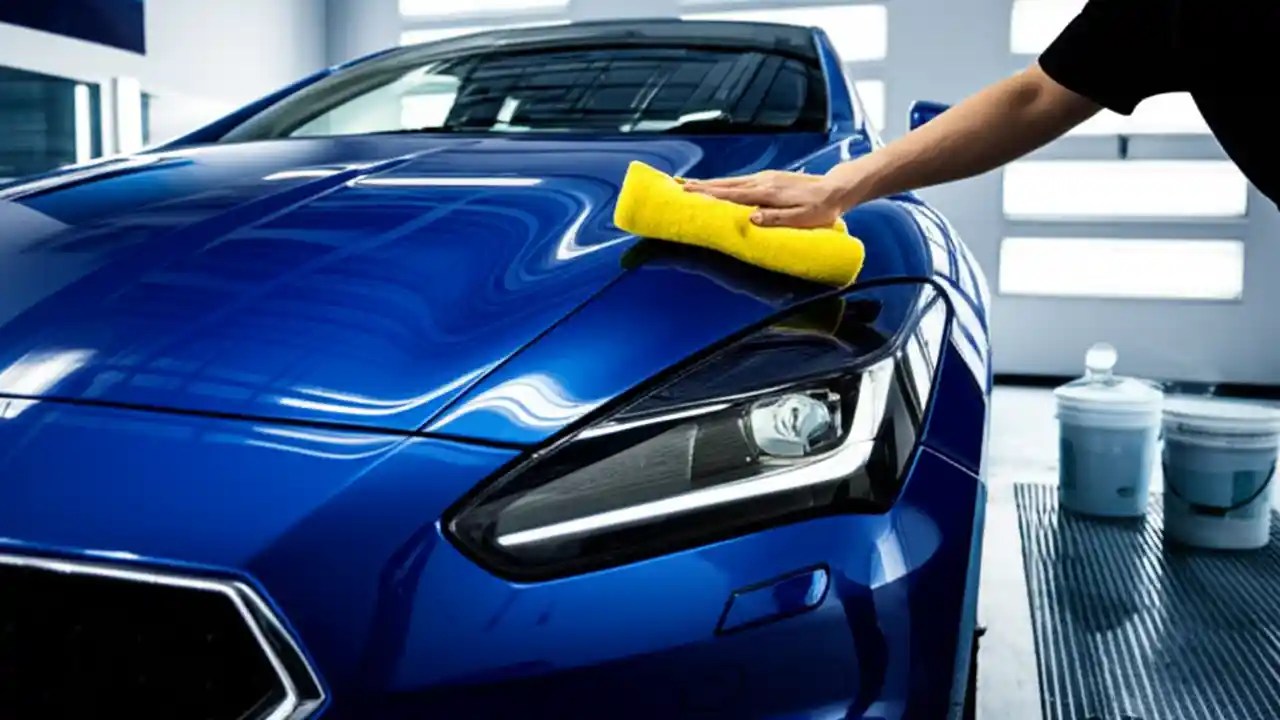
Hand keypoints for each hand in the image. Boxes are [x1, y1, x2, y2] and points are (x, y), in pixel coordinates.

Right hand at [682, 170, 847, 228]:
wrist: (835, 189)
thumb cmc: (820, 208)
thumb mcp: (802, 218)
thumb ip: (776, 219)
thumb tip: (750, 218)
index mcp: (768, 192)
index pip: (732, 194)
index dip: (709, 194)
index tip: (689, 193)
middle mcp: (763, 181)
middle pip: (726, 183)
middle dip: (702, 186)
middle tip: (680, 187)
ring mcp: (765, 178)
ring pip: (732, 180)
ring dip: (710, 183)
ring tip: (691, 185)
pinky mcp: (769, 178)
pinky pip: (740, 181)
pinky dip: (724, 183)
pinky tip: (717, 186)